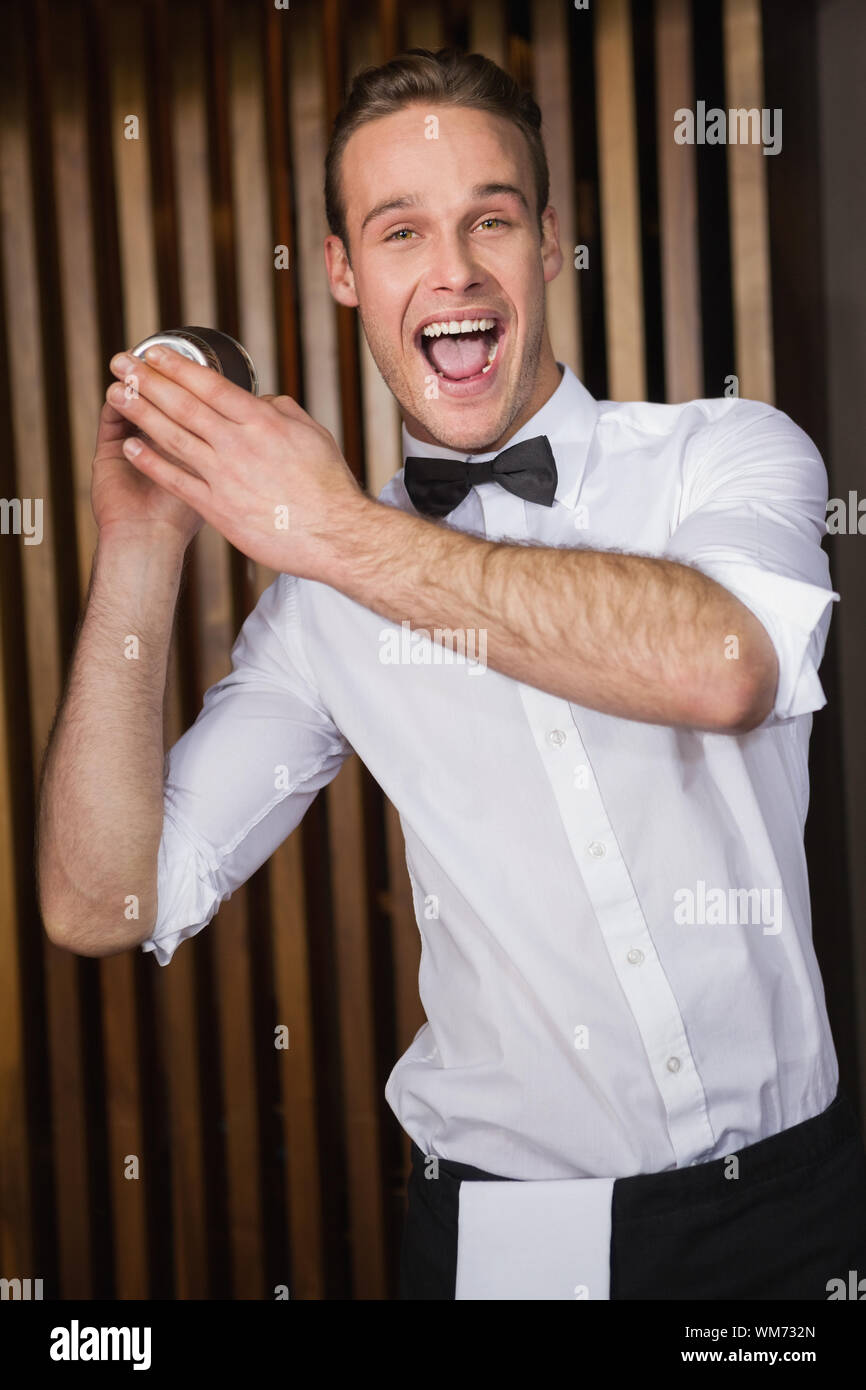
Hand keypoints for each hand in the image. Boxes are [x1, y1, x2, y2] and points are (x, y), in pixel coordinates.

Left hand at [106, 347, 367, 577]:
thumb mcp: (313, 435)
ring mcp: (225, 477)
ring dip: (141, 413)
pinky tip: (131, 445)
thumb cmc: (329, 487)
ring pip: (174, 437)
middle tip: (121, 363)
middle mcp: (239, 445)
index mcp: (263, 422)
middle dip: (148, 380)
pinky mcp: (218, 509)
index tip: (154, 353)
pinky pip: (177, 480)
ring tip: (117, 394)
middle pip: (184, 405)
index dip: (178, 367)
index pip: (211, 386)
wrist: (337, 536)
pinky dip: (151, 462)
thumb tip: (257, 400)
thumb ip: (280, 412)